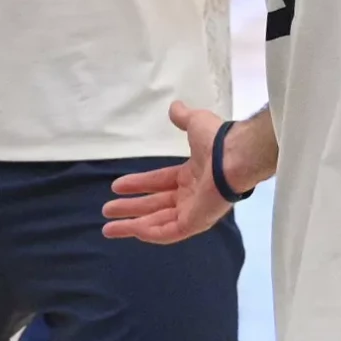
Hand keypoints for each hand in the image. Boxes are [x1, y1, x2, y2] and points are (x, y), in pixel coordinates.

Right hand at [102, 100, 232, 243]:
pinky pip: (169, 232)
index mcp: (191, 175)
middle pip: (154, 205)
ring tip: (109, 229)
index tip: (116, 186)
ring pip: (157, 221)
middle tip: (107, 211)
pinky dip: (151, 233)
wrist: (233, 157)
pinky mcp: (194, 223)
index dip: (138, 184)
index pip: (159, 182)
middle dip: (130, 208)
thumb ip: (183, 118)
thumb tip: (175, 107)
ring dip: (133, 225)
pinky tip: (133, 231)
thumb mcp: (195, 123)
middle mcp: (190, 195)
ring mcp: (192, 211)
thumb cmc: (215, 141)